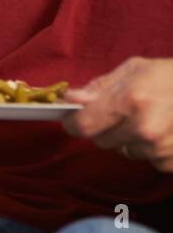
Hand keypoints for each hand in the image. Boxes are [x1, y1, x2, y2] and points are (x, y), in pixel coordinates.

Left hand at [63, 57, 172, 171]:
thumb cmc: (171, 76)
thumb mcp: (134, 70)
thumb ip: (99, 87)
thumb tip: (70, 99)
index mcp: (129, 102)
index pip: (82, 126)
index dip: (74, 121)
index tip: (74, 117)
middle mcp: (143, 129)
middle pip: (100, 140)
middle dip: (104, 126)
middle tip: (123, 110)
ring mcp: (159, 148)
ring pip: (123, 150)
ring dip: (129, 137)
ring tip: (150, 117)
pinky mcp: (171, 161)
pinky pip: (146, 159)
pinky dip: (150, 148)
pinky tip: (164, 130)